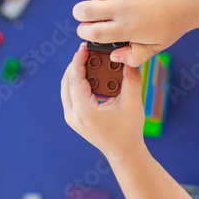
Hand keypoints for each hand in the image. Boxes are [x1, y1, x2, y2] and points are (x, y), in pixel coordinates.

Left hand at [61, 43, 145, 160]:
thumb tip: (129, 59)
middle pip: (67, 81)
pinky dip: (75, 83)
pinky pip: (69, 95)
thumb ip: (131, 79)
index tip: (84, 47)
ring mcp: (71, 118)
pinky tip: (88, 74)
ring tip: (87, 60)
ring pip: (65, 88)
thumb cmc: (129, 129)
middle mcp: (73, 115)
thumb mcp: (133, 103)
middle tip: (87, 51)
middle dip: (76, 64)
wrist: (124, 152)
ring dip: (74, 73)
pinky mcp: (73, 119)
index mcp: (85, 111)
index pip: (75, 79)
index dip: (78, 60)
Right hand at [74, 0, 196, 66]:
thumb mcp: (156, 47)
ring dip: (97, 4)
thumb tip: (112, 56)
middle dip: (80, 17)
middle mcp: (122, 7)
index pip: (92, 32)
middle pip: (82, 10)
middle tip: (87, 20)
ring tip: (111, 10)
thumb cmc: (172, 26)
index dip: (84, 34)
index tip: (87, 34)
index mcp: (127, 28)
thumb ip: (133, 56)